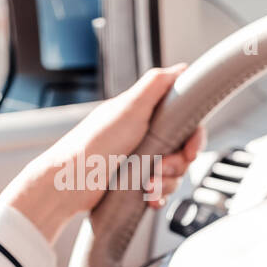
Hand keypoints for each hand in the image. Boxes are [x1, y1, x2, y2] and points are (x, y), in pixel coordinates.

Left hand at [1, 65, 205, 242]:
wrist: (72, 182)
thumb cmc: (95, 144)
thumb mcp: (129, 108)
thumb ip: (156, 86)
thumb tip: (181, 69)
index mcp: (144, 117)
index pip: (185, 125)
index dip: (194, 138)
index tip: (191, 150)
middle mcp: (144, 139)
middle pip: (183, 152)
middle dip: (177, 164)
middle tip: (160, 167)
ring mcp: (140, 163)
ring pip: (174, 175)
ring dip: (166, 183)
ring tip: (147, 183)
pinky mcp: (136, 185)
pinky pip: (162, 193)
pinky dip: (158, 196)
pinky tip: (149, 197)